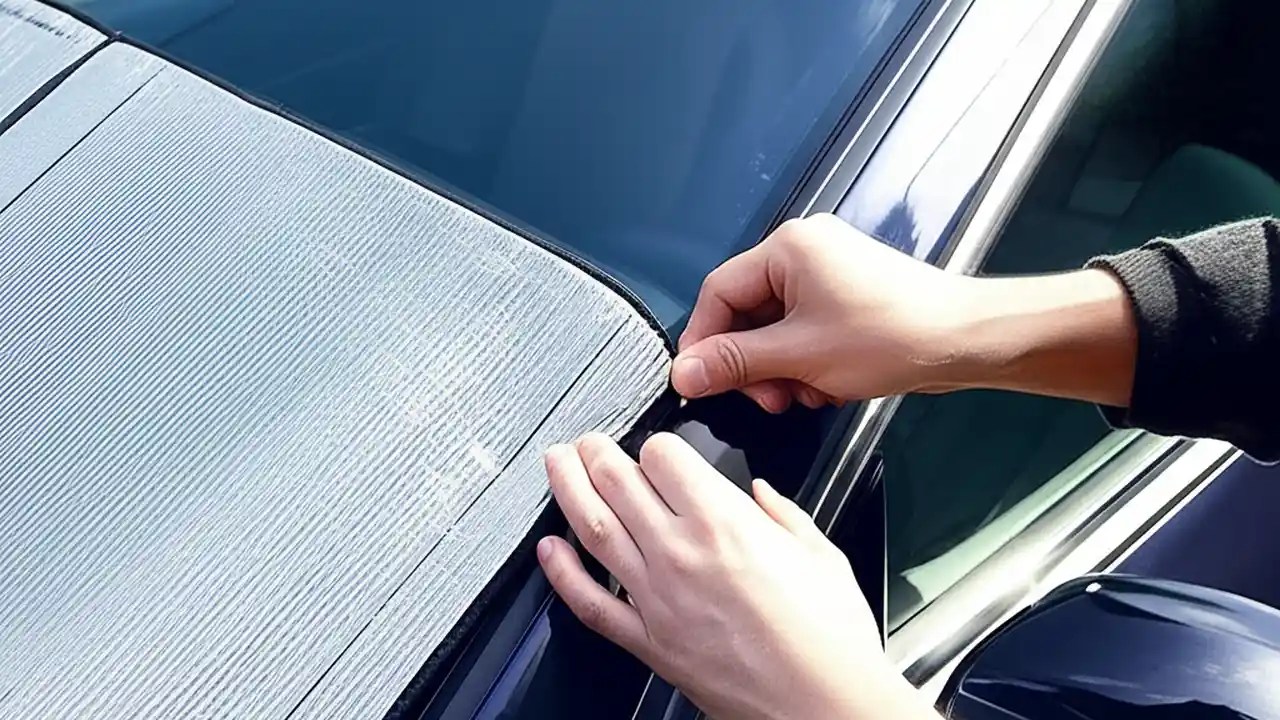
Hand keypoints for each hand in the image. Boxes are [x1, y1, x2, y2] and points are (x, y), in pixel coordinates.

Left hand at [537, 433, 935, 719]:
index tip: (657, 446)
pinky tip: (549, 551)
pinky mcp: (649, 642)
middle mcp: (682, 554)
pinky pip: (591, 603)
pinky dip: (563, 574)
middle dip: (596, 452)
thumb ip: (784, 515)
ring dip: (567, 490)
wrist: (826, 707)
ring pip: (594, 529)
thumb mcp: (821, 554)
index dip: (656, 443)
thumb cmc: (830, 640)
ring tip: (556, 466)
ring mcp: (658, 599)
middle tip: (587, 442)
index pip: (664, 455)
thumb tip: (764, 495)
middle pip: (618, 482)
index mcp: (725, 522)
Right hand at [673, 213, 1136, 411]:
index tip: (701, 381)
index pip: (718, 292)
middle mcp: (805, 250)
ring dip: (781, 368)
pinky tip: (827, 386)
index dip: (705, 341)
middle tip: (769, 398)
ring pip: (776, 327)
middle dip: (753, 362)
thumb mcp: (799, 356)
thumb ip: (735, 362)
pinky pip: (804, 329)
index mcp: (787, 248)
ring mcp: (829, 271)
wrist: (966, 339)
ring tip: (805, 394)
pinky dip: (806, 361)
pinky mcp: (847, 295)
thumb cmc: (892, 336)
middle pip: (746, 311)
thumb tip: (684, 372)